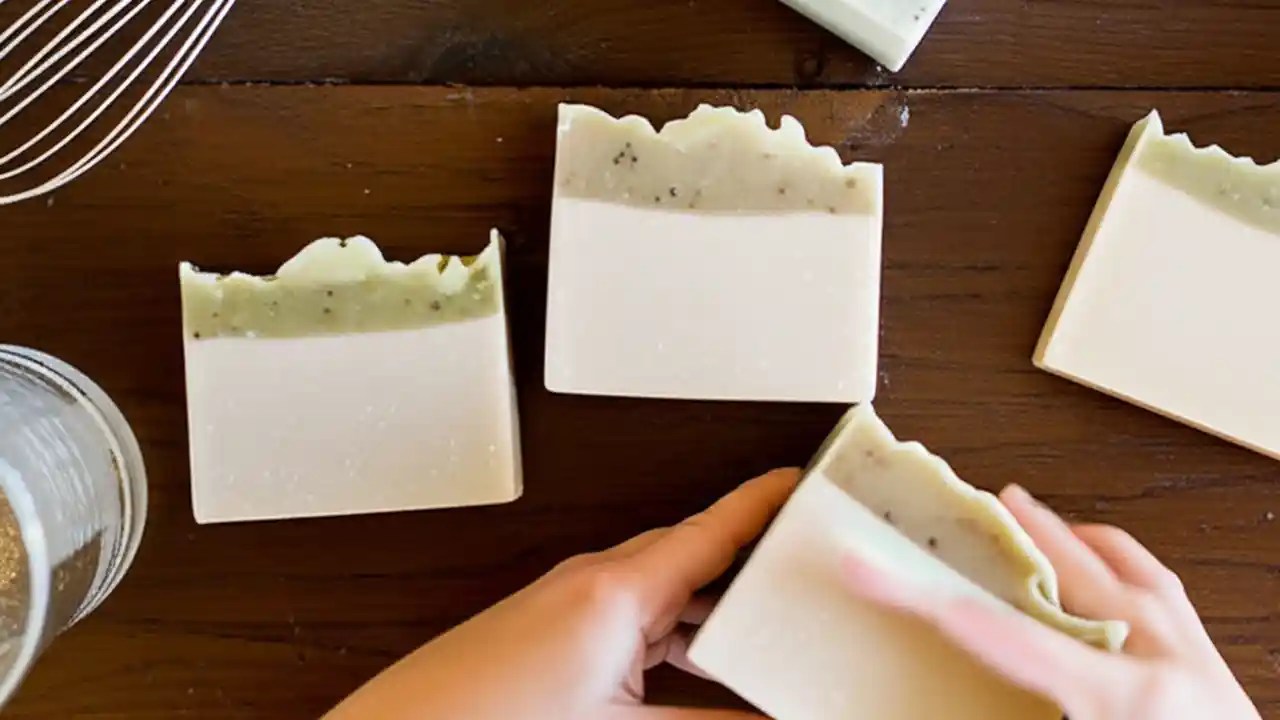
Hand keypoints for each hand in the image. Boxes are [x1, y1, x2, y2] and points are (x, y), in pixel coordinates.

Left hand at [325, 469, 799, 719]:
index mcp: (619, 590)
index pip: (716, 527)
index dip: (769, 501)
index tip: (813, 481)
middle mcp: (596, 582)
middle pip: (697, 555)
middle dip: (752, 565)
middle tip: (807, 578)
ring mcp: (572, 603)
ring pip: (667, 591)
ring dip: (713, 611)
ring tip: (766, 636)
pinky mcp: (555, 629)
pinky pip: (635, 618)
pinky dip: (674, 636)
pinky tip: (695, 670)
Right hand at [840, 484, 1260, 719]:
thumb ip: (1026, 702)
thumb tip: (959, 695)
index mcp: (1126, 694)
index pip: (999, 633)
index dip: (919, 597)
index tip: (863, 568)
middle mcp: (1156, 647)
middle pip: (1053, 561)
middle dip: (992, 530)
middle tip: (933, 512)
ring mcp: (1184, 634)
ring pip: (1106, 551)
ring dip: (1052, 529)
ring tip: (1012, 512)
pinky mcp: (1200, 637)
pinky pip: (1144, 570)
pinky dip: (1104, 550)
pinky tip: (1088, 551)